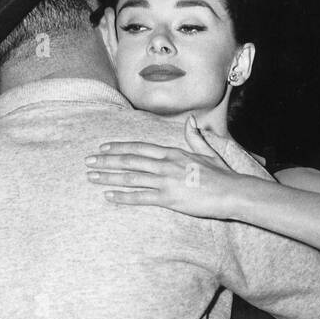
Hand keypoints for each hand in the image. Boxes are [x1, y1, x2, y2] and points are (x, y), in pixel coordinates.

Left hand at [85, 117, 243, 218]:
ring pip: (130, 177)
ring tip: (92, 177)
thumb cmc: (222, 175)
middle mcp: (165, 164)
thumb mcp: (207, 152)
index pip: (139, 148)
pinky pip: (140, 197)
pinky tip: (109, 196)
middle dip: (106, 161)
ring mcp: (165, 181)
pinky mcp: (168, 198)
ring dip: (108, 177)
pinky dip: (123, 196)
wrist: (232, 192)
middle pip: (129, 160)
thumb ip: (195, 136)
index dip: (119, 148)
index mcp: (172, 152)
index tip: (103, 149)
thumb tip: (191, 120)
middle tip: (88, 162)